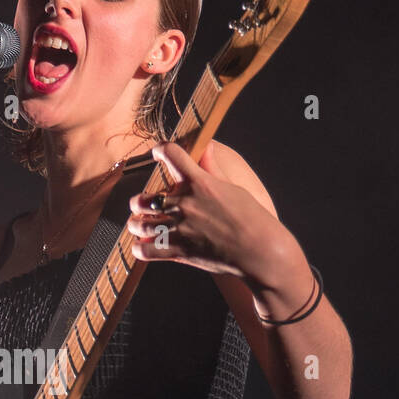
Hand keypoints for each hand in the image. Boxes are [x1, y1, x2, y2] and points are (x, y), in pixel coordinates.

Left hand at [126, 141, 284, 283]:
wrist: (260, 252)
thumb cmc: (253, 219)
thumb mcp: (233, 188)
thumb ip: (213, 169)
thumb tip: (208, 146)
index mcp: (199, 183)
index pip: (170, 153)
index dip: (160, 149)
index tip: (158, 152)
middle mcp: (183, 203)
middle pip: (143, 199)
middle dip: (140, 203)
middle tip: (144, 206)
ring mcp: (178, 228)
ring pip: (138, 225)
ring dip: (138, 225)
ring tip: (141, 226)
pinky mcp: (178, 252)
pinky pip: (144, 251)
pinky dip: (141, 249)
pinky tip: (145, 247)